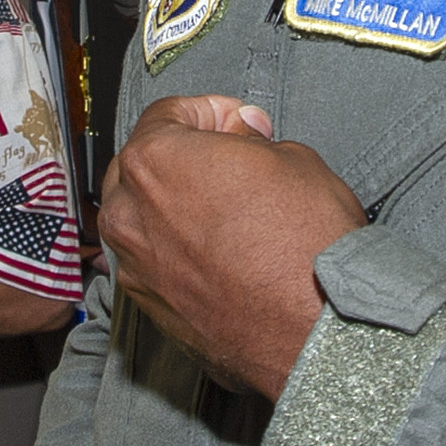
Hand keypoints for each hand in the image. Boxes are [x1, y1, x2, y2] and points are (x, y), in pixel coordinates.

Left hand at [100, 97, 364, 399]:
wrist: (315, 333)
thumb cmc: (306, 249)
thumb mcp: (292, 158)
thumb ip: (249, 139)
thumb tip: (241, 135)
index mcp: (155, 161)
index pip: (166, 114)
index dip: (210, 111)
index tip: (238, 122)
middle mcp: (129, 213)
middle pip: (142, 165)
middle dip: (184, 156)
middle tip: (232, 160)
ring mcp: (134, 265)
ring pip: (142, 217)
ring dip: (174, 205)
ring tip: (226, 210)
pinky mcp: (149, 308)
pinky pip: (154, 261)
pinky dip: (177, 250)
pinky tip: (221, 253)